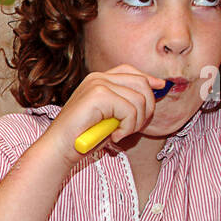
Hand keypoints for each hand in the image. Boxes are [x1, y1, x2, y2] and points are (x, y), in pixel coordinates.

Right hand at [41, 65, 165, 167]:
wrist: (59, 148)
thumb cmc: (83, 137)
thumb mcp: (108, 116)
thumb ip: (124, 102)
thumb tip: (155, 89)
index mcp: (98, 79)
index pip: (132, 71)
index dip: (149, 79)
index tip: (160, 89)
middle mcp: (98, 77)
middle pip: (141, 83)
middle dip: (146, 108)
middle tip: (133, 128)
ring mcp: (97, 84)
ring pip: (139, 99)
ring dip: (136, 123)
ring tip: (121, 134)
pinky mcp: (98, 95)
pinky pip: (130, 110)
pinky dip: (128, 127)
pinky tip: (114, 136)